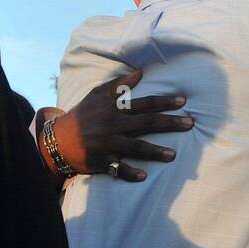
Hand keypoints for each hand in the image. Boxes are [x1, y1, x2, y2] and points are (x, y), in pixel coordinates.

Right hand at [43, 69, 192, 181]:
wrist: (58, 139)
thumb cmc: (82, 115)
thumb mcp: (97, 95)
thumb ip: (118, 84)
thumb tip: (140, 71)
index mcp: (115, 109)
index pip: (144, 103)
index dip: (163, 102)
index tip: (183, 101)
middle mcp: (114, 125)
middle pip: (146, 123)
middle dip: (169, 123)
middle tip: (190, 124)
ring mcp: (108, 144)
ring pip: (135, 147)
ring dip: (155, 151)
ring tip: (173, 155)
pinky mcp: (101, 161)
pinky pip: (117, 168)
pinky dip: (129, 172)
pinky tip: (144, 176)